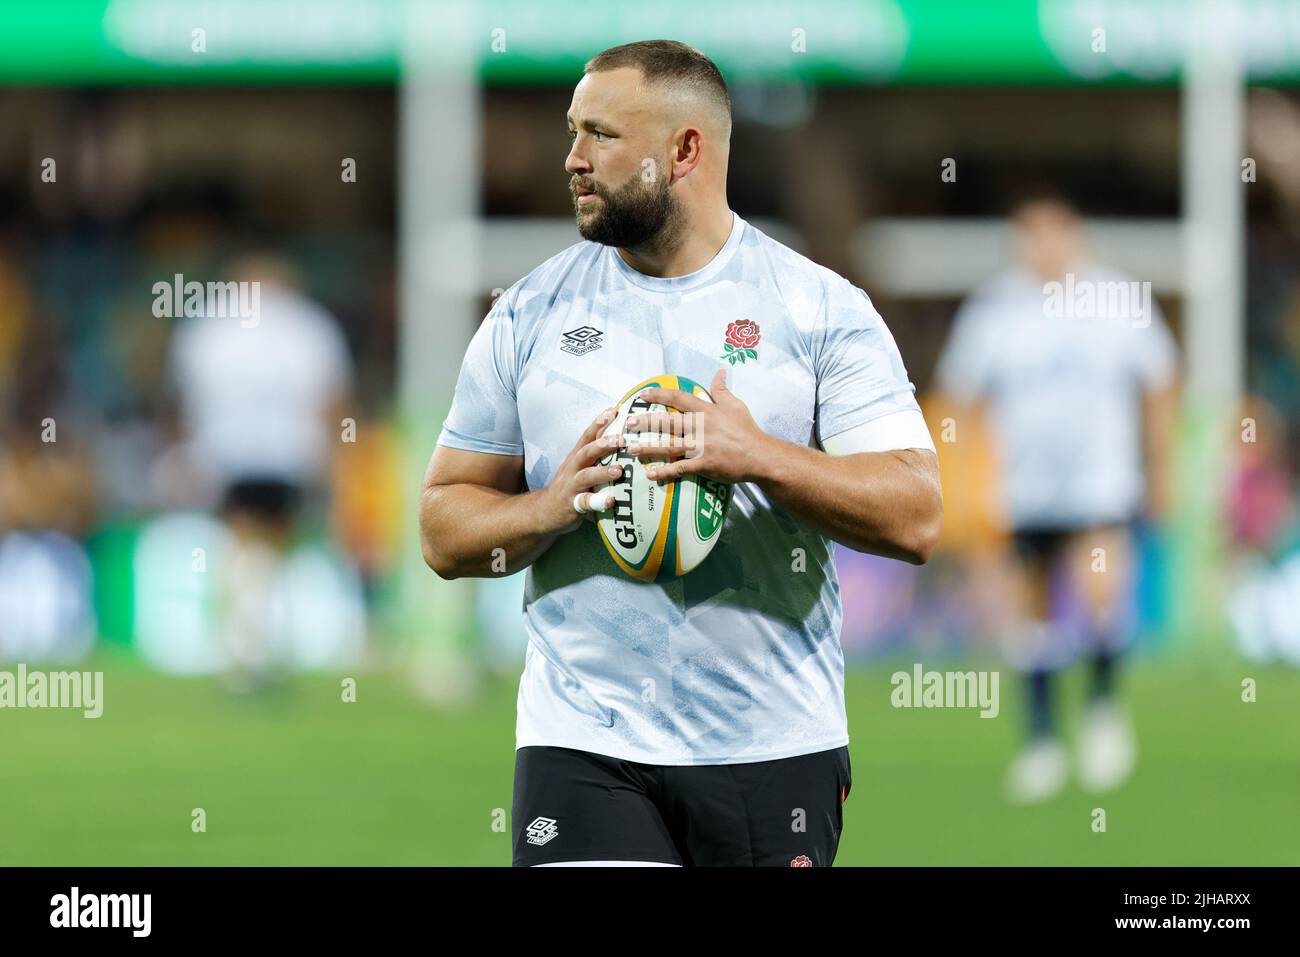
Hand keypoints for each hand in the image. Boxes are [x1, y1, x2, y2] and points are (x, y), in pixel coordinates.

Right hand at [539, 407, 626, 534]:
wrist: (544, 511)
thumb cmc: (570, 487)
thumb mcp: (579, 467)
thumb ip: (596, 457)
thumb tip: (621, 442)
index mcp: (576, 458)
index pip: (587, 436)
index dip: (599, 423)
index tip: (614, 411)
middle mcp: (572, 469)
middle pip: (586, 452)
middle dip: (603, 443)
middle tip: (621, 439)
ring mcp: (571, 486)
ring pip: (585, 475)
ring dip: (602, 472)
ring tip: (619, 470)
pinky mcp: (572, 505)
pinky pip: (585, 503)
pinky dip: (598, 501)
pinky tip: (611, 501)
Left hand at [626, 369, 771, 483]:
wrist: (760, 455)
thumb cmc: (747, 430)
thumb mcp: (736, 405)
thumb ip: (722, 390)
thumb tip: (720, 371)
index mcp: (706, 411)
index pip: (678, 398)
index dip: (659, 394)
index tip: (643, 394)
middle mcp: (700, 427)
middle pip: (668, 422)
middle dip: (646, 422)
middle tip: (629, 423)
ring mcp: (701, 446)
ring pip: (669, 446)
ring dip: (648, 448)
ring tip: (631, 449)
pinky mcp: (704, 464)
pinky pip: (680, 468)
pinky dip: (665, 472)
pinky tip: (651, 475)